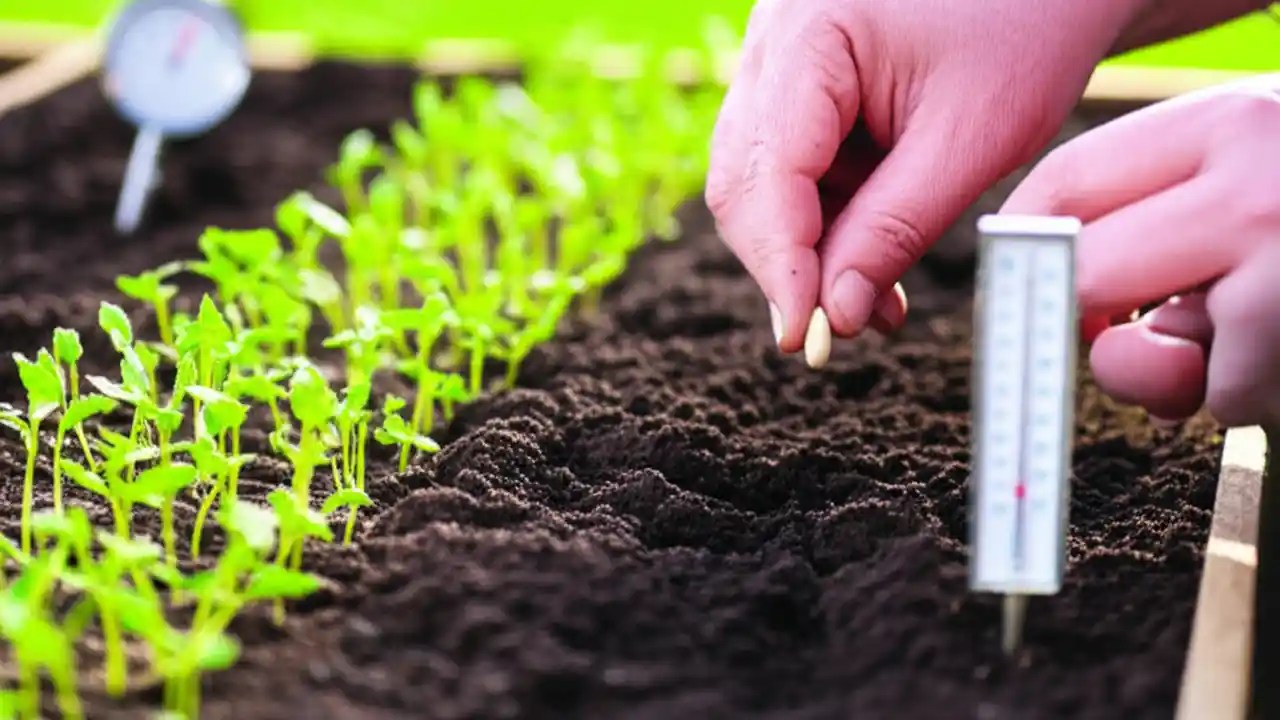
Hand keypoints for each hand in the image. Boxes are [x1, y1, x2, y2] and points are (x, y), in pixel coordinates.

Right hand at [705, 0, 1145, 351]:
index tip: (801, 337)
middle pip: (744, 182)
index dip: (780, 264)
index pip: (768, 172)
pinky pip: (792, 168)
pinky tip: (872, 262)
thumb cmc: (1029, 27)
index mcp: (809, 35)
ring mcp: (781, 59)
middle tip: (840, 331)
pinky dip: (827, 222)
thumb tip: (834, 317)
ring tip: (880, 303)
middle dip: (789, 265)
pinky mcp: (801, 81)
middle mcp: (773, 41)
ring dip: (810, 252)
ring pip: (762, 183)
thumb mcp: (971, 139)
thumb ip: (894, 230)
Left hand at [1001, 75, 1279, 427]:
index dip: (1026, 250)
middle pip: (1080, 271)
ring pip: (1139, 352)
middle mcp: (1252, 173)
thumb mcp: (1259, 192)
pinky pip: (1222, 398)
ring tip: (1258, 340)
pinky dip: (1252, 401)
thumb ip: (1171, 233)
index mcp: (1225, 120)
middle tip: (1145, 334)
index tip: (1026, 290)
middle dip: (1093, 324)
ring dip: (1182, 374)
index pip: (1065, 182)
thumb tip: (1095, 337)